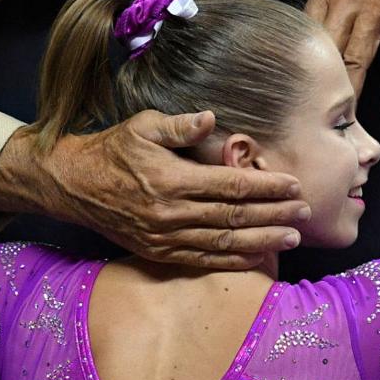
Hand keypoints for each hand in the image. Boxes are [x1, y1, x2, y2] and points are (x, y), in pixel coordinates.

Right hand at [0, 110, 310, 269]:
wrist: (73, 185)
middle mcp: (171, 213)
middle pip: (235, 217)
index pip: (232, 185)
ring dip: (262, 242)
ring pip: (224, 243)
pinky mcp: (158, 252)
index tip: (293, 185)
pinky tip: (257, 259)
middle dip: (274, 215)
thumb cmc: (112, 150)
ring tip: (291, 238)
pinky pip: (203, 259)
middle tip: (305, 212)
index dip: (267, 186)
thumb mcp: (143, 126)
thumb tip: (211, 118)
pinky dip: (233, 261)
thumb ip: (179, 125)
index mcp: (172, 180)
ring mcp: (165, 237)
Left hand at [305, 0, 379, 115]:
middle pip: (327, 52)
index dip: (301, 64)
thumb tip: (310, 35)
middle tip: (314, 115)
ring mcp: (376, 9)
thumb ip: (327, 1)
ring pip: (356, 61)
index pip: (306, 33)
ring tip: (345, 121)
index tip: (295, 89)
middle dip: (320, 86)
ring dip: (352, 94)